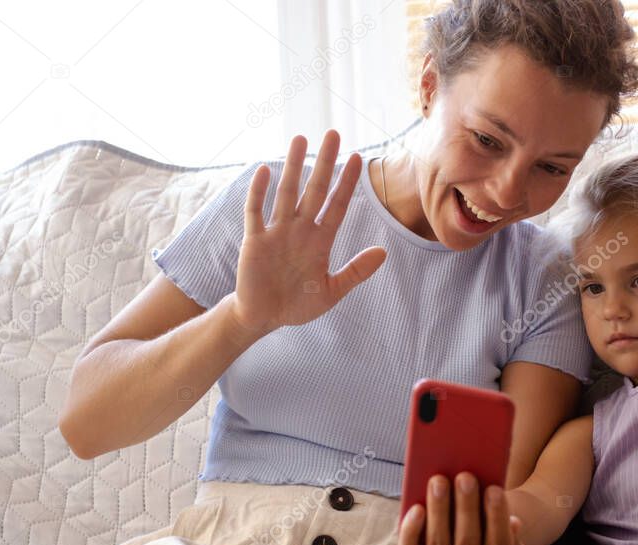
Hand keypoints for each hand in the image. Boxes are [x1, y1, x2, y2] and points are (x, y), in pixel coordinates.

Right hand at [231, 130, 386, 334]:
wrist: (264, 317)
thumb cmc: (298, 304)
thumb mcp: (332, 291)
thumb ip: (356, 272)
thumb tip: (383, 252)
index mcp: (320, 241)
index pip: (337, 205)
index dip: (347, 183)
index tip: (359, 158)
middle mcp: (300, 230)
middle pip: (315, 190)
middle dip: (324, 163)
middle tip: (333, 133)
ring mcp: (277, 233)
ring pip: (287, 193)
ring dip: (293, 167)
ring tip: (300, 139)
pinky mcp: (254, 240)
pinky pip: (255, 212)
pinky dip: (258, 192)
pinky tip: (265, 170)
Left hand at [398, 472, 532, 544]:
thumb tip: (511, 521)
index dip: (496, 517)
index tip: (494, 488)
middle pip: (467, 543)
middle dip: (465, 507)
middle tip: (464, 476)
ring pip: (438, 544)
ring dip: (438, 509)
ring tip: (439, 481)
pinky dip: (411, 531)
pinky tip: (416, 508)